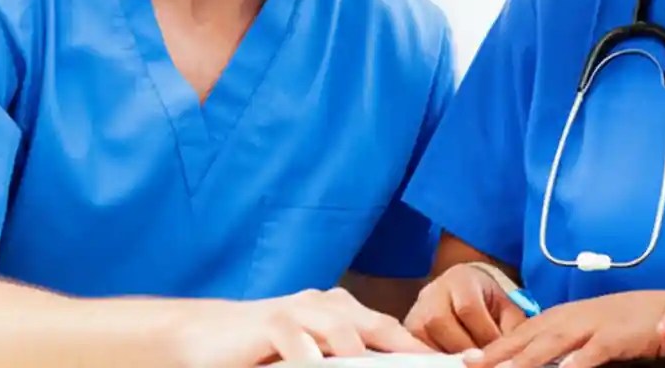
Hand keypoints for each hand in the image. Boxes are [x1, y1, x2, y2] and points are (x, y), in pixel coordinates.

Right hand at [168, 287, 431, 366]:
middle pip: (379, 329)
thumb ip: (346, 365)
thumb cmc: (262, 352)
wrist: (200, 336)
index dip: (425, 352)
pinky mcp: (270, 321)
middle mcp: (327, 304)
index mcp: (344, 312)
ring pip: (344, 334)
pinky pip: (298, 342)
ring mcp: (299, 308)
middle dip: (410, 354)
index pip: (393, 333)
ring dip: (364, 361)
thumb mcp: (313, 360)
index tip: (464, 365)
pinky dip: (313, 361)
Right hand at [404, 263, 528, 352]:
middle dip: (464, 347)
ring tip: (468, 363)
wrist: (462, 290)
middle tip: (482, 362)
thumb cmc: (487, 301)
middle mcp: (433, 291)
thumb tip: (516, 353)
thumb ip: (512, 327)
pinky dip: (435, 359)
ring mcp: (416, 309)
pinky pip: (415, 346)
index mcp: (461, 279)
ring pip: (424, 335)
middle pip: (440, 321)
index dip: (484, 333)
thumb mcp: (505, 307)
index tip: (499, 351)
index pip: (468, 307)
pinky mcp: (408, 328)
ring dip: (447, 355)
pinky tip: (453, 363)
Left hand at [464, 291, 664, 367]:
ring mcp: (592, 326)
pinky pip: (590, 355)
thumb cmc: (627, 324)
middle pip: (526, 339)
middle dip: (497, 356)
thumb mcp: (588, 333)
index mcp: (562, 317)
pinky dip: (574, 365)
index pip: (519, 334)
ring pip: (550, 346)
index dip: (493, 349)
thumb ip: (563, 347)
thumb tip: (535, 363)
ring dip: (523, 362)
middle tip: (470, 367)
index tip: (467, 361)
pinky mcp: (615, 337)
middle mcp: (571, 318)